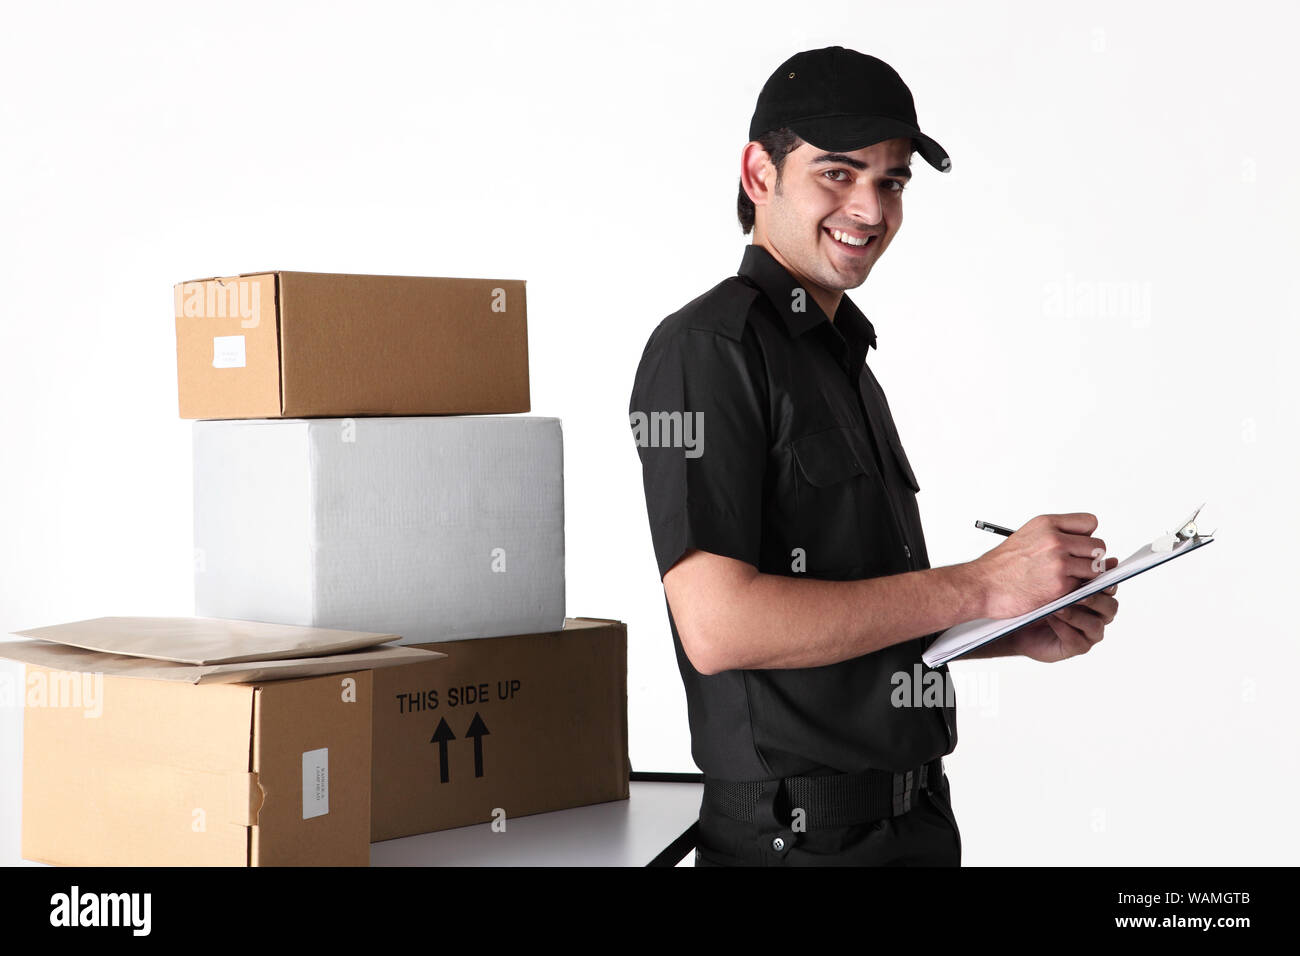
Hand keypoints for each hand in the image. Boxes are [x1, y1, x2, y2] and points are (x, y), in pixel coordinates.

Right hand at [973, 513, 1110, 618]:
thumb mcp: (1026, 536)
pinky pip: (1085, 587)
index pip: (1089, 523)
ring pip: (1096, 568)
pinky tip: (1060, 592)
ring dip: (1086, 577)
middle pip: (1097, 546)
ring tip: (1068, 581)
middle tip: (1075, 568)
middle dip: (1090, 558)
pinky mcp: (1061, 585)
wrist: (982, 586)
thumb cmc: (1000, 566)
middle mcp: (1054, 539)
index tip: (1077, 547)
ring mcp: (1059, 562)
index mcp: (1046, 524)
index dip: (1086, 536)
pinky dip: (1076, 592)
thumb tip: (1082, 542)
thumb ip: (1054, 535)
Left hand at [1005, 558, 1119, 662]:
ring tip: (1058, 606)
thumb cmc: (1032, 592)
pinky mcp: (1077, 646)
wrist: (1013, 616)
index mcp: (1095, 591)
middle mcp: (1096, 611)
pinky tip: (1052, 618)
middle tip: (1075, 590)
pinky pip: (1078, 639)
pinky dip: (1066, 628)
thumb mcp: (1047, 570)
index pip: (1109, 584)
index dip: (1102, 579)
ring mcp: (1088, 630)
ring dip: (1076, 613)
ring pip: (1096, 624)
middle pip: (1109, 604)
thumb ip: (1067, 558)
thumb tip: (1084, 537)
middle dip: (1093, 597)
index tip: (1086, 570)